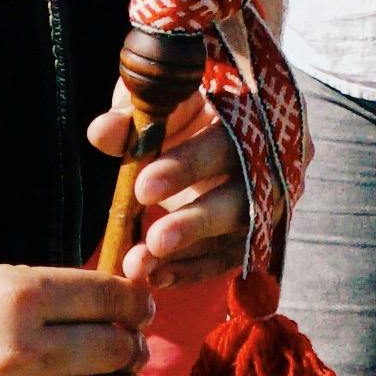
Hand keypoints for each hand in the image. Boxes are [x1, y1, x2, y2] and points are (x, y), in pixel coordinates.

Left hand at [91, 70, 250, 281]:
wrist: (213, 120)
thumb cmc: (185, 103)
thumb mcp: (161, 99)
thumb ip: (134, 114)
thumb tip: (101, 133)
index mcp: (256, 106)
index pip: (229, 137)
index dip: (190, 163)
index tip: (144, 186)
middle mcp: (274, 152)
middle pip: (244, 192)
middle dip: (197, 220)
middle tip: (154, 240)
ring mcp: (271, 193)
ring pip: (237, 231)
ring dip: (190, 251)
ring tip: (142, 264)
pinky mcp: (257, 227)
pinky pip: (229, 256)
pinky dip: (194, 269)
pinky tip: (158, 277)